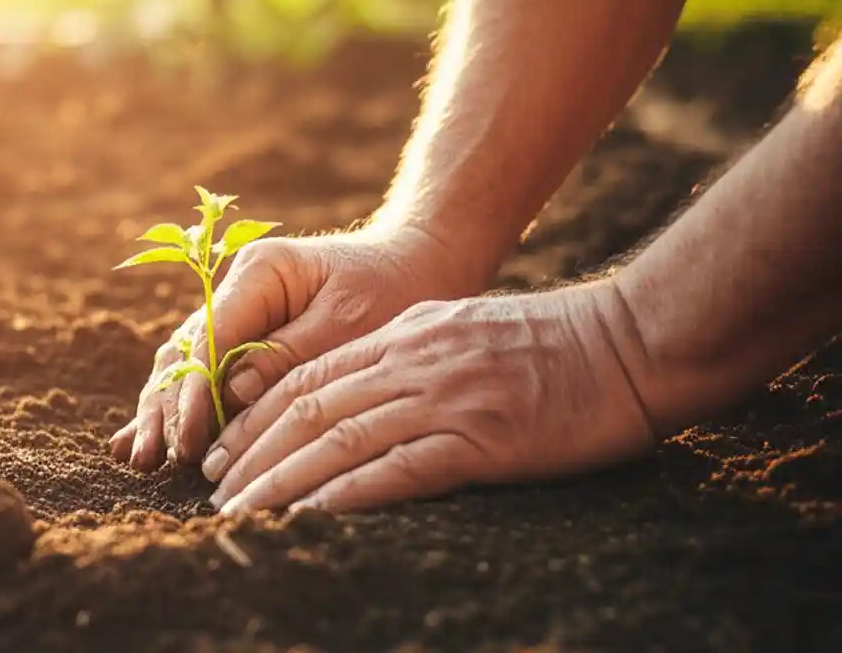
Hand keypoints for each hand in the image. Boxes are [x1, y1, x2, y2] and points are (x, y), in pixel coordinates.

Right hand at [109, 225, 484, 470]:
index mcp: (259, 271)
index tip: (187, 439)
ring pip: (181, 368)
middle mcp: (234, 291)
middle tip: (149, 458)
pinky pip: (199, 378)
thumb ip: (290, 355)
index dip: (193, 392)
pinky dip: (174, 411)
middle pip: (184, 352)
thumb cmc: (390, 288)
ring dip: (159, 413)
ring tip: (138, 459)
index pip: (212, 337)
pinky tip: (136, 442)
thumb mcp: (349, 320)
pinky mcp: (240, 342)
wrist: (414, 266)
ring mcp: (233, 316)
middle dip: (163, 409)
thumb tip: (232, 393)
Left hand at [204, 281, 656, 512]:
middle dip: (252, 453)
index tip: (225, 453)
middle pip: (308, 410)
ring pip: (339, 441)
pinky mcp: (481, 439)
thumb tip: (361, 387)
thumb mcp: (462, 327)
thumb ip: (409, 351)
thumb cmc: (553, 342)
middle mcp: (412, 362)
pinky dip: (347, 493)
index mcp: (404, 335)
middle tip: (214, 491)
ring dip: (281, 481)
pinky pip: (398, 470)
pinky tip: (310, 516)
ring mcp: (444, 398)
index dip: (255, 417)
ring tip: (241, 514)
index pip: (308, 378)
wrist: (629, 343)